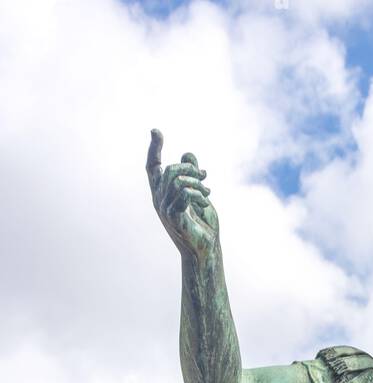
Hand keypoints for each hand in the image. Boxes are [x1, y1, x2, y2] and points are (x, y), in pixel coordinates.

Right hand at [146, 129, 217, 259]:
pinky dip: (198, 193)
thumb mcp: (200, 194)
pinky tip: (206, 201)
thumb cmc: (203, 226)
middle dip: (190, 168)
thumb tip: (187, 154)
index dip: (154, 149)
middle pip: (170, 170)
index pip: (153, 168)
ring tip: (208, 193)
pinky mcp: (174, 217)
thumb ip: (193, 176)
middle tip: (205, 176)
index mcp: (163, 194)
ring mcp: (165, 210)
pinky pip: (184, 193)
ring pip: (178, 180)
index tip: (156, 131)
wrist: (206, 250)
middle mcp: (160, 200)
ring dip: (197, 182)